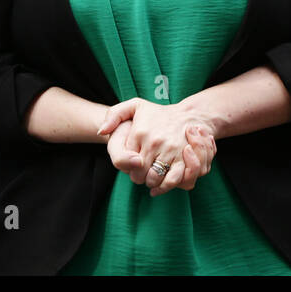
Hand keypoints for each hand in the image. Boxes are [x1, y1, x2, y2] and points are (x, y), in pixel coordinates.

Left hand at [99, 99, 215, 195]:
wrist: (189, 115)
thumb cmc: (157, 113)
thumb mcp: (134, 106)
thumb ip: (113, 115)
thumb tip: (101, 132)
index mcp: (140, 131)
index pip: (124, 162)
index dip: (126, 168)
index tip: (132, 165)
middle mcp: (154, 141)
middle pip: (138, 174)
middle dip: (138, 177)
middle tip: (142, 173)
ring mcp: (170, 150)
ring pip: (154, 179)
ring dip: (151, 182)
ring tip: (152, 177)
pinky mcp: (184, 159)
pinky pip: (172, 180)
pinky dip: (166, 186)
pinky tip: (162, 183)